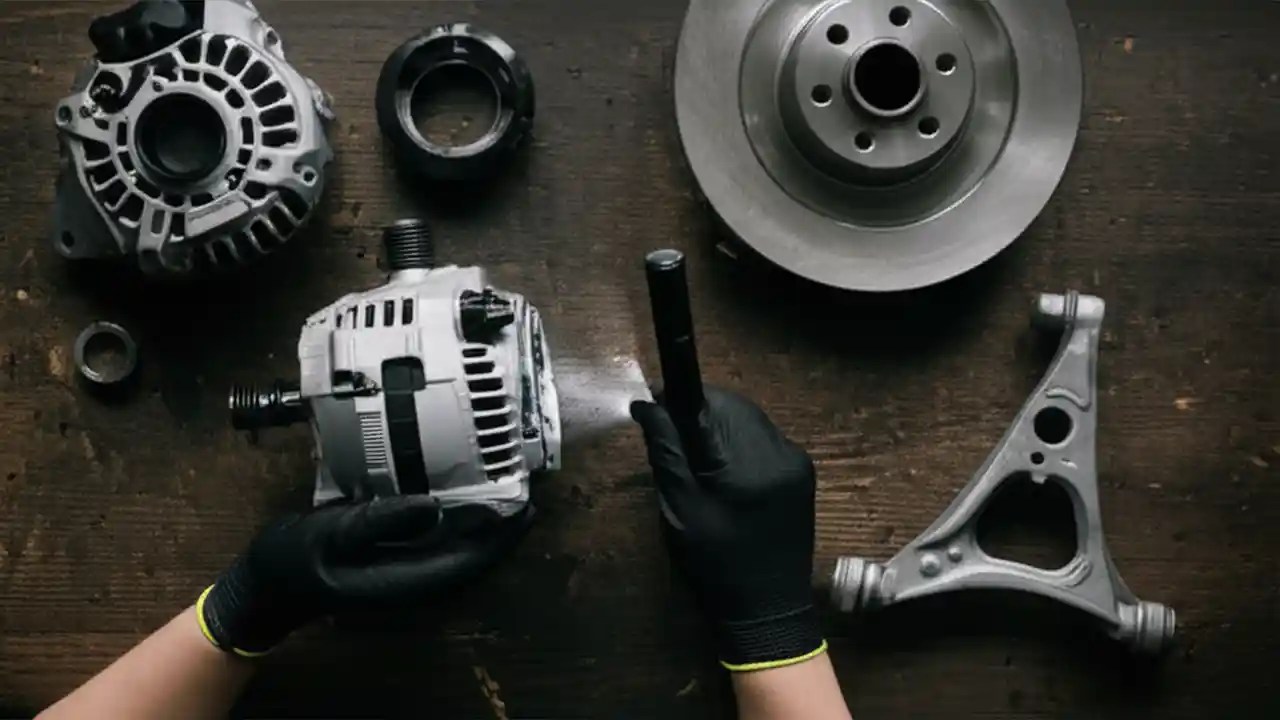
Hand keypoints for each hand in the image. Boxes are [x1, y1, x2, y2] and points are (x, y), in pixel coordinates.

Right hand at [198, 496, 531, 655]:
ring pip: (459, 548)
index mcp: (403, 582)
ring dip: (482, 519)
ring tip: (503, 481)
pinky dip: (456, 516)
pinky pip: (439, 539)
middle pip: (472, 556)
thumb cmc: (294, 561)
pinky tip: (460, 490)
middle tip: (524, 483)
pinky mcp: (397, 557)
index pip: (468, 563)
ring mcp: (405, 571)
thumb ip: (380, 522)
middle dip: (501, 525)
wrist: (265, 582)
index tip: (526, 506)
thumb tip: (433, 509)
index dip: (502, 537)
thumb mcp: (331, 533)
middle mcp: (413, 580)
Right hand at [631, 387, 823, 670]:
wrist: (767, 610)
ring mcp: (797, 463)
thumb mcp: (680, 510)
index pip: (711, 402)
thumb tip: (646, 405)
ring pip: (749, 420)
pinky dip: (739, 445)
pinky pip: (764, 440)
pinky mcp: (803, 473)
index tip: (654, 407)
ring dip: (720, 428)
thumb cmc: (714, 564)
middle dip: (699, 413)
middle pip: (734, 407)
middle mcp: (781, 454)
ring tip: (696, 462)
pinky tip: (724, 475)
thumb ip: (667, 452)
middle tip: (669, 440)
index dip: (679, 397)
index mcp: (748, 464)